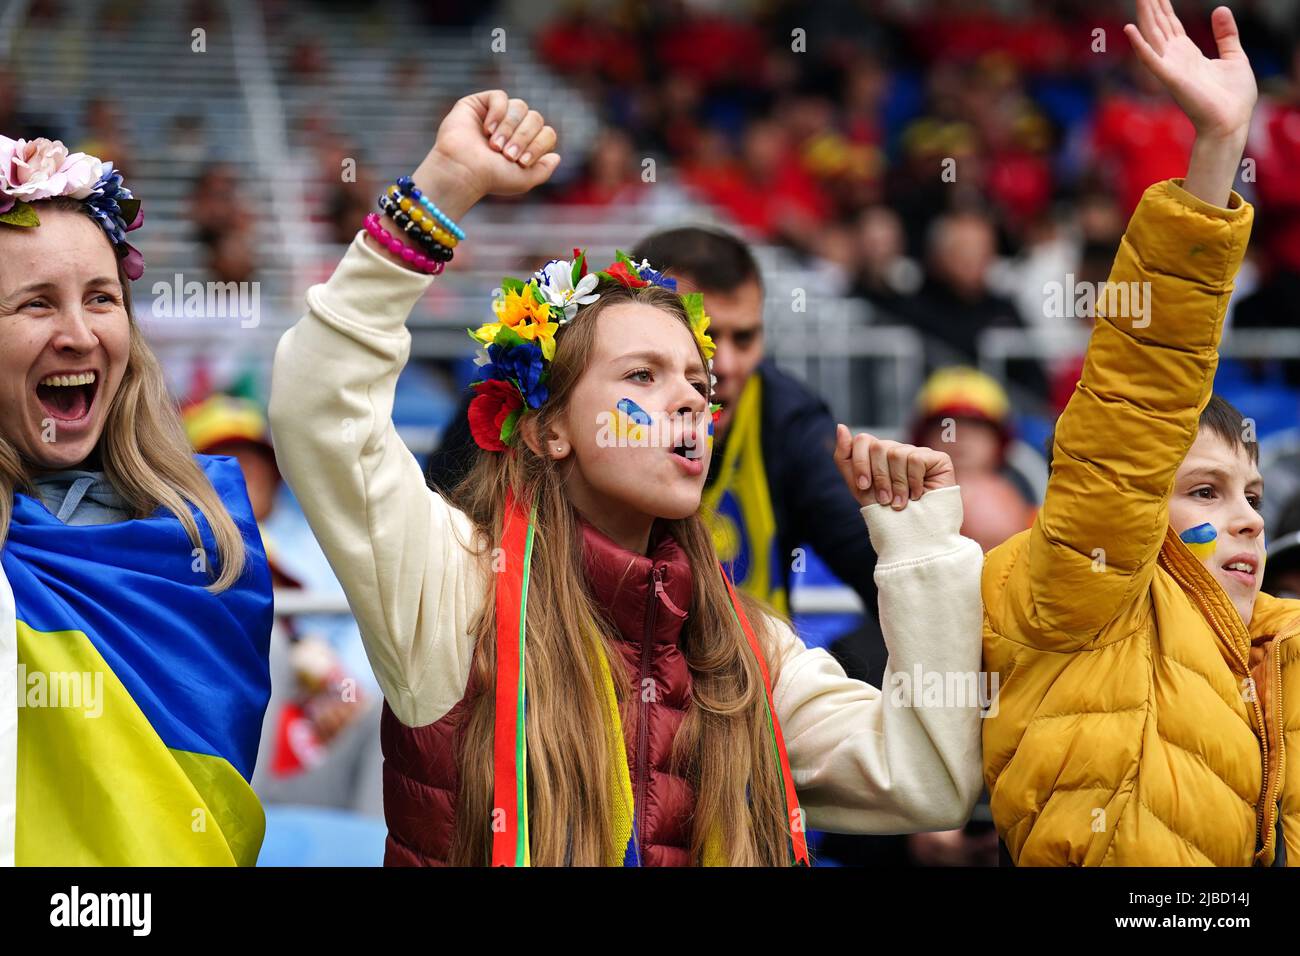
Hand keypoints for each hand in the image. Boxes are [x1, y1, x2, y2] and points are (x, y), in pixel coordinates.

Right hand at [411, 90, 560, 220]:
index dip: (538, 145)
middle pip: (535, 118)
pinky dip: (498, 113)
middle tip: (507, 154)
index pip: (547, 133)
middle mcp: (512, 128)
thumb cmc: (490, 178)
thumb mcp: (524, 180)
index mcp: (525, 144)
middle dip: (523, 138)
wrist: (464, 171)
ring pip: (520, 107)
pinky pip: (501, 97)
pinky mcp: (479, 103)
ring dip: (509, 128)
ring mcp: (496, 114)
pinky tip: (487, 129)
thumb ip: (544, 170)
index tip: (521, 162)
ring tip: (494, 145)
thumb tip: (557, 156)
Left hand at [834, 424, 955, 509]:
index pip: (863, 440)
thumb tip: (841, 427)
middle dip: (879, 478)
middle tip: (886, 499)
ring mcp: (918, 453)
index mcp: (879, 455)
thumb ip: (845, 457)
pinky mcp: (938, 458)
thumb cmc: (885, 512)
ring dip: (897, 485)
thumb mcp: (859, 486)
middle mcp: (899, 450)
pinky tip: (918, 495)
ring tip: (901, 502)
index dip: (860, 463)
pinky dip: (913, 482)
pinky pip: (915, 459)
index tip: (864, 487)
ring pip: (896, 453)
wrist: (912, 533)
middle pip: (878, 446)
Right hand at [1124, 2, 1255, 139]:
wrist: (1231, 122)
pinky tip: (1130, 29)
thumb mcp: (1235, 56)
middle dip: (1152, 7)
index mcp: (1188, 54)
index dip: (1164, 8)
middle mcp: (1175, 59)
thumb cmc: (1234, 97)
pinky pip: (1151, 59)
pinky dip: (1140, 45)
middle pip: (1159, 26)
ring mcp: (1171, 68)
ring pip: (1153, 36)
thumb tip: (1220, 9)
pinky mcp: (1171, 78)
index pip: (1171, 25)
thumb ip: (1226, 34)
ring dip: (1144, 16)